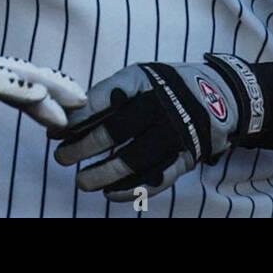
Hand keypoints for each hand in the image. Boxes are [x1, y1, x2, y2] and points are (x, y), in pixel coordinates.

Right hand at [0, 24, 86, 178]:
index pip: (9, 86)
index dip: (38, 98)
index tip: (64, 116)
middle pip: (16, 76)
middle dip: (51, 88)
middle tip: (84, 104)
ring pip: (6, 75)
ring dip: (39, 89)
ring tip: (68, 104)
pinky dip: (8, 87)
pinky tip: (30, 96)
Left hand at [52, 53, 263, 199]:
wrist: (219, 95)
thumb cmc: (163, 87)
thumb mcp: (138, 79)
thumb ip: (108, 96)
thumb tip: (66, 116)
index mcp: (141, 81)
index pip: (102, 99)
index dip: (76, 117)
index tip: (54, 131)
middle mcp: (159, 106)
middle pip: (115, 131)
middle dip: (83, 146)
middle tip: (60, 157)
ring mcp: (174, 134)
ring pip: (134, 160)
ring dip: (103, 174)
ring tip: (81, 181)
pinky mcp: (185, 158)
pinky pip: (156, 179)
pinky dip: (132, 189)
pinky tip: (110, 193)